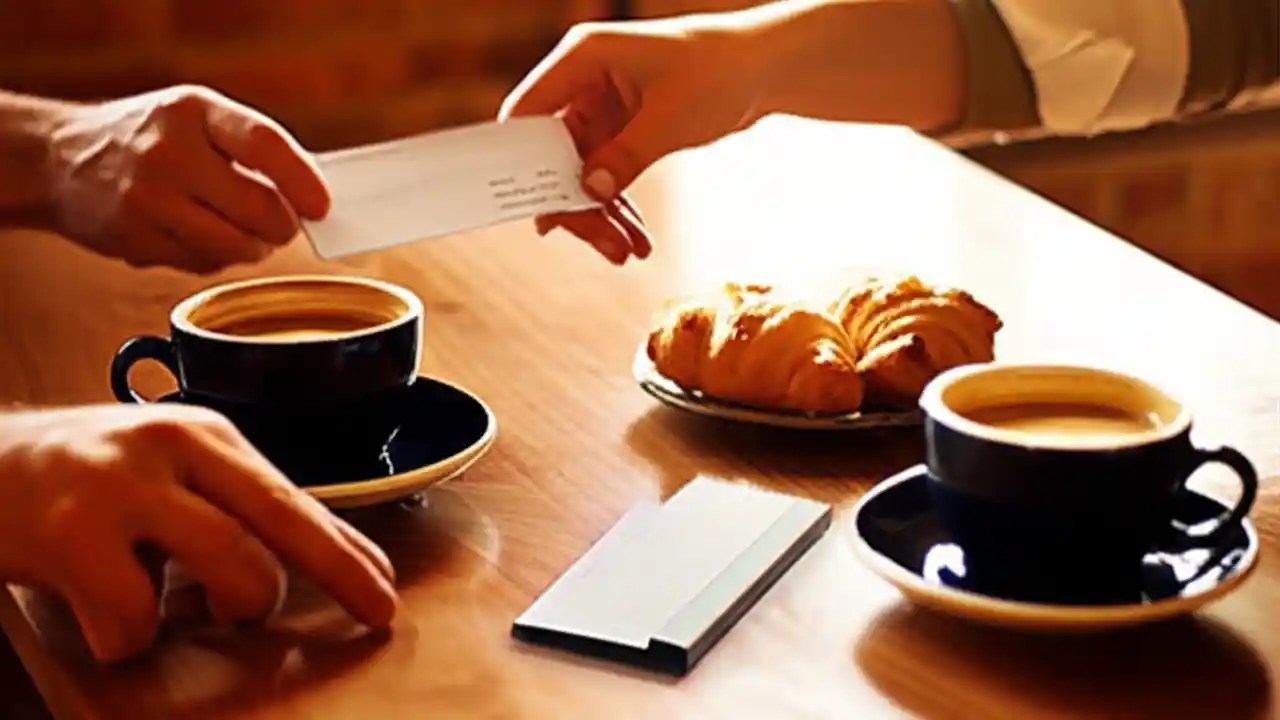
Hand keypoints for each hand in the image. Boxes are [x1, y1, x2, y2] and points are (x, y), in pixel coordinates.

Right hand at [0, 404, 396, 660]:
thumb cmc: (83, 483)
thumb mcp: (166, 473)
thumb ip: (229, 509)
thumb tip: (315, 562)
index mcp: (205, 435)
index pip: (295, 497)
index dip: (348, 548)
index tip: (387, 588)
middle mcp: (171, 447)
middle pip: (280, 522)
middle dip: (340, 573)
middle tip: (374, 613)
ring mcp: (121, 486)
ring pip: (230, 566)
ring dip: (232, 604)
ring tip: (195, 604)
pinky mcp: (69, 534)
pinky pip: (136, 618)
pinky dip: (129, 637)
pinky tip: (105, 613)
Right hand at [43, 85, 329, 273]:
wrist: (58, 161)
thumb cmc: (147, 138)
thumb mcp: (196, 117)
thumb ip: (251, 148)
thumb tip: (312, 197)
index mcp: (192, 112)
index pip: (266, 145)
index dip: (303, 181)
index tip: (321, 206)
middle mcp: (168, 154)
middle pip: (259, 210)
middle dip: (283, 227)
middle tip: (283, 225)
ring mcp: (147, 200)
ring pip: (235, 247)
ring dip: (251, 247)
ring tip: (237, 228)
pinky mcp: (135, 241)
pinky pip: (202, 265)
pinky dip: (214, 258)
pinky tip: (196, 234)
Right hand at [500, 17, 764, 262]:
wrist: (764, 69)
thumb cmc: (720, 71)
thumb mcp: (670, 118)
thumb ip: (626, 155)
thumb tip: (589, 191)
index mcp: (584, 58)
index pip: (529, 110)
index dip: (522, 158)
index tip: (533, 205)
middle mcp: (584, 81)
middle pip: (554, 153)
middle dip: (576, 203)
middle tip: (601, 244)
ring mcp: (602, 106)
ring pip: (582, 172)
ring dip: (600, 215)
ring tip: (625, 253)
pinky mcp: (622, 128)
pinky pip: (607, 174)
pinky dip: (618, 206)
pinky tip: (634, 239)